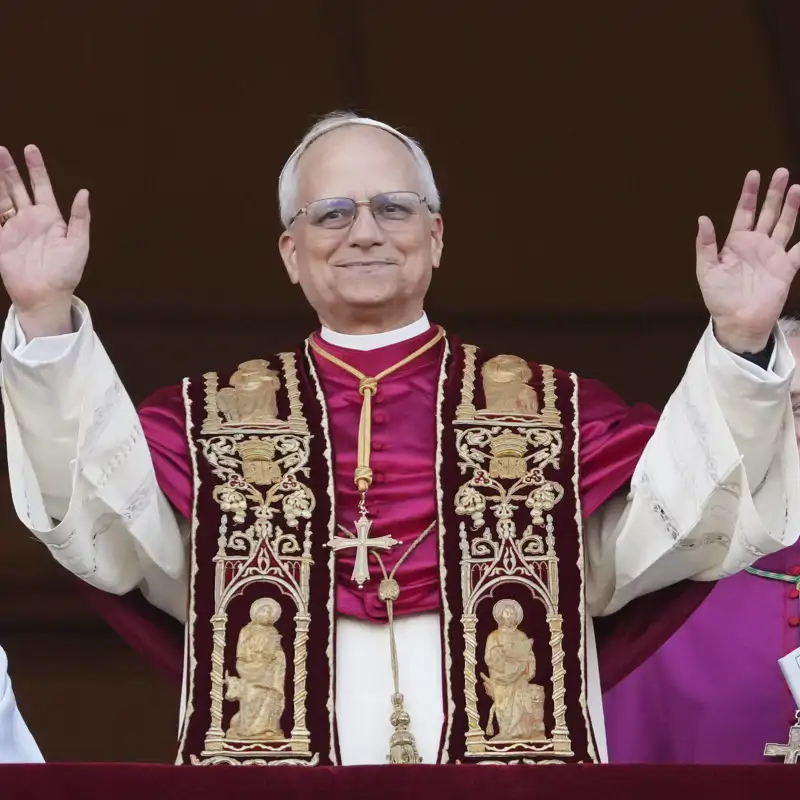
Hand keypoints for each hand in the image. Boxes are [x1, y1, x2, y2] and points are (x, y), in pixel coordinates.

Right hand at [0, 145, 89, 336]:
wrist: (45, 295)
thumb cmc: (66, 273)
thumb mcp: (79, 244)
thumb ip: (80, 219)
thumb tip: (84, 193)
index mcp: (51, 219)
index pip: (42, 187)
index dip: (37, 169)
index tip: (31, 149)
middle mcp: (30, 220)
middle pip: (18, 188)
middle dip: (10, 169)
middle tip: (1, 149)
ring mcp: (13, 228)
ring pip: (2, 197)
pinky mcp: (0, 239)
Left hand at [696, 168, 799, 352]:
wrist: (737, 321)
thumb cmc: (719, 298)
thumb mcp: (706, 270)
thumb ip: (705, 245)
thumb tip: (702, 218)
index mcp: (736, 243)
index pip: (743, 212)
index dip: (748, 194)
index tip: (753, 174)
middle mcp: (756, 244)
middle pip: (767, 213)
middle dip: (773, 193)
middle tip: (780, 172)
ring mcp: (773, 254)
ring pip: (784, 224)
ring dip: (791, 207)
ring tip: (796, 187)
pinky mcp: (787, 268)